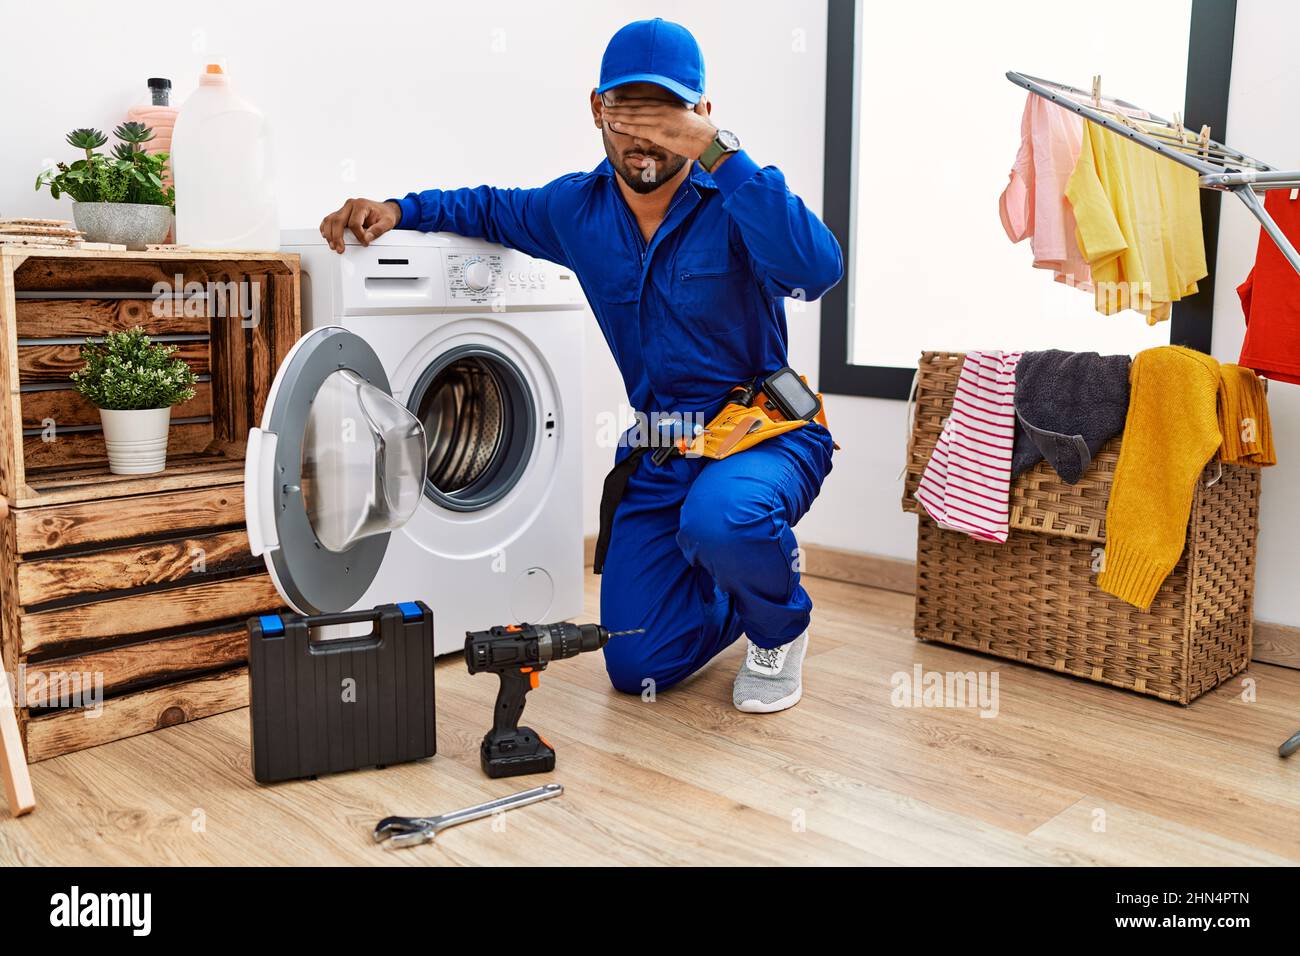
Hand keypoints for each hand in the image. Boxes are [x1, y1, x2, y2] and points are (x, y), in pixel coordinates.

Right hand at [319, 198, 400, 252]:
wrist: (383, 210)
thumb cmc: (384, 215)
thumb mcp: (388, 222)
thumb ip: (378, 230)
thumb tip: (367, 238)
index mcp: (361, 205)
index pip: (354, 223)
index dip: (358, 235)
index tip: (365, 243)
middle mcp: (350, 205)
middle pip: (338, 221)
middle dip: (337, 237)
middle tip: (340, 249)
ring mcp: (344, 209)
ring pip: (330, 220)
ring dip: (329, 234)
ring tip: (333, 246)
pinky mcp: (341, 214)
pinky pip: (329, 220)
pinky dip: (326, 229)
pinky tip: (327, 237)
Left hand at [601, 97, 717, 161]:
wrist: (710, 142)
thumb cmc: (708, 132)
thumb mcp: (703, 114)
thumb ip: (700, 105)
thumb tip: (703, 97)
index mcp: (671, 106)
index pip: (646, 103)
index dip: (630, 103)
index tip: (619, 103)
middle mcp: (663, 110)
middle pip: (636, 108)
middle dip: (619, 109)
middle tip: (606, 108)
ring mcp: (660, 120)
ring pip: (634, 117)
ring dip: (617, 116)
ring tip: (605, 115)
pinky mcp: (659, 132)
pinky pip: (638, 128)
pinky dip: (625, 126)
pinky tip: (615, 124)